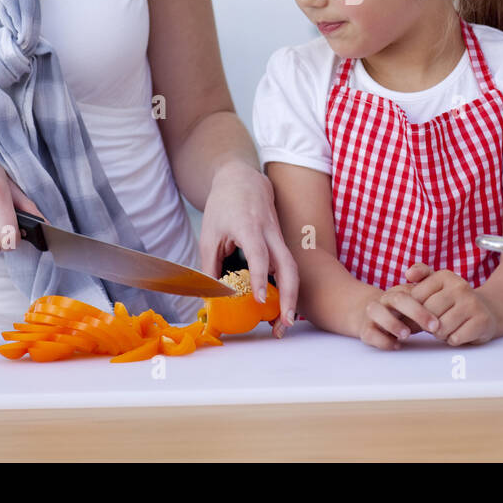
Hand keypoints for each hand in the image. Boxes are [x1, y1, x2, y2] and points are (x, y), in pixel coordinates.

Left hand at [197, 160, 299, 334]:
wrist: (243, 180)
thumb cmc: (223, 206)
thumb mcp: (209, 234)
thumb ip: (211, 266)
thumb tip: (211, 297)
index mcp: (249, 226)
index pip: (258, 253)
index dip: (260, 277)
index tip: (259, 299)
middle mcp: (270, 232)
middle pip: (288, 265)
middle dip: (290, 294)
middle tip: (285, 322)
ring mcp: (278, 237)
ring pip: (293, 268)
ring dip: (292, 296)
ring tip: (285, 322)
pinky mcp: (280, 243)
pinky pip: (287, 267)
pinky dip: (287, 288)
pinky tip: (280, 307)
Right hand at [356, 281, 441, 350]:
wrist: (369, 314)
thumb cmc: (400, 310)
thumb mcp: (413, 300)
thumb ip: (429, 298)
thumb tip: (448, 302)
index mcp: (399, 292)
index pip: (411, 292)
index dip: (424, 306)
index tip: (438, 321)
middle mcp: (385, 300)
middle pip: (397, 300)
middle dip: (416, 313)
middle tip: (433, 327)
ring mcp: (373, 314)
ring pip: (376, 312)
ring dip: (392, 323)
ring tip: (407, 335)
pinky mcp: (365, 329)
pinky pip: (370, 333)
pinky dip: (382, 340)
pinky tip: (396, 345)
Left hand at [401, 262, 499, 345]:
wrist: (486, 310)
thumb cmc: (452, 300)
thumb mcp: (436, 283)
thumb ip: (420, 274)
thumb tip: (408, 274)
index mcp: (444, 276)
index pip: (416, 297)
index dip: (415, 310)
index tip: (422, 312)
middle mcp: (459, 286)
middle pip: (428, 313)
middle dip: (428, 323)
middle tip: (436, 322)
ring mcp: (472, 303)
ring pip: (441, 328)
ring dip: (441, 333)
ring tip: (448, 327)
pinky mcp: (481, 321)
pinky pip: (455, 338)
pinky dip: (453, 340)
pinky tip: (459, 332)